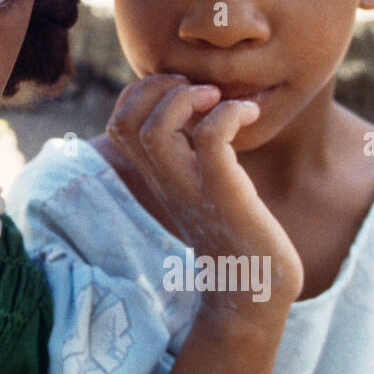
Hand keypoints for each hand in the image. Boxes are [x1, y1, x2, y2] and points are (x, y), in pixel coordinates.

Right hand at [107, 74, 303, 312]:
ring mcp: (191, 188)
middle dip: (158, 88)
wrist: (254, 286)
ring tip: (218, 98)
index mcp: (156, 174)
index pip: (119, 122)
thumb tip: (199, 111)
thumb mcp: (200, 183)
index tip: (183, 90)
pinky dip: (228, 114)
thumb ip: (189, 152)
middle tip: (200, 90)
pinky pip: (210, 141)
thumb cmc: (234, 229)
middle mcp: (164, 180)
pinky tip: (249, 113)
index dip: (143, 92)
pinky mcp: (224, 193)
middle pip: (125, 122)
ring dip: (187, 98)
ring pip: (155, 130)